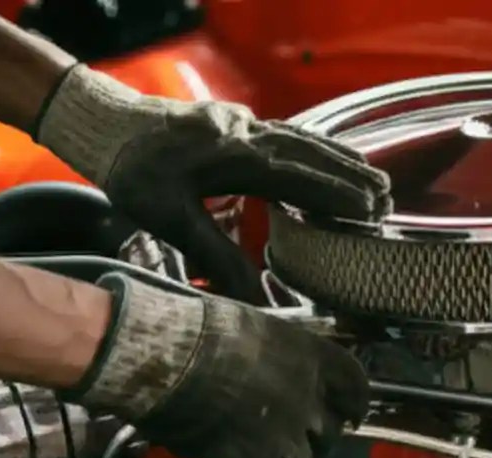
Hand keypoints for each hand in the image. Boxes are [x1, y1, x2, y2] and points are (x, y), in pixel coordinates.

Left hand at [35, 65, 389, 303]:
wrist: (104, 123)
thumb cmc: (132, 172)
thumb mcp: (168, 220)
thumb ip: (215, 257)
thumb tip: (253, 300)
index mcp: (229, 155)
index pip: (294, 175)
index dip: (334, 193)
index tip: (368, 210)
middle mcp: (242, 132)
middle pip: (309, 154)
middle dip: (350, 176)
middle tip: (387, 200)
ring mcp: (242, 122)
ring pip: (303, 140)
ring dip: (340, 161)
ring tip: (377, 182)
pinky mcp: (238, 122)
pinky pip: (288, 134)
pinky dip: (317, 148)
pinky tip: (336, 160)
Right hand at [62, 273, 369, 457]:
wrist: (166, 351)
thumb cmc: (191, 328)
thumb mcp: (246, 330)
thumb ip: (261, 356)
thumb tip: (247, 371)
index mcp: (308, 355)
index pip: (351, 385)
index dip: (353, 404)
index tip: (351, 414)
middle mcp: (307, 397)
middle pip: (329, 435)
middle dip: (317, 448)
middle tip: (300, 454)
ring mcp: (286, 435)